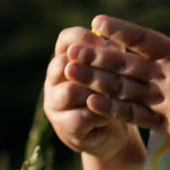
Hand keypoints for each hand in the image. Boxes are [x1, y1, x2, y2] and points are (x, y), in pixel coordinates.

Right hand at [43, 25, 145, 163]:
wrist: (112, 131)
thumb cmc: (114, 93)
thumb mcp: (116, 70)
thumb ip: (112, 55)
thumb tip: (111, 44)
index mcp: (66, 59)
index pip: (65, 40)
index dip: (83, 38)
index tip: (103, 41)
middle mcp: (54, 80)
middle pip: (64, 64)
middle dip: (90, 66)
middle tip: (113, 70)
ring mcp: (55, 104)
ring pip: (71, 91)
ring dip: (95, 91)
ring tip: (116, 94)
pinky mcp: (64, 127)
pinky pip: (80, 117)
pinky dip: (99, 114)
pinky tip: (113, 115)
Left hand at [60, 15, 169, 146]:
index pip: (142, 39)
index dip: (118, 30)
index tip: (96, 22)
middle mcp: (164, 76)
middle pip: (124, 63)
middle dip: (96, 56)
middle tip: (72, 50)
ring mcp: (161, 99)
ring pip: (121, 88)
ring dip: (94, 80)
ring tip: (71, 74)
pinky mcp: (162, 122)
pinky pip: (131, 114)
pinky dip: (110, 108)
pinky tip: (90, 102)